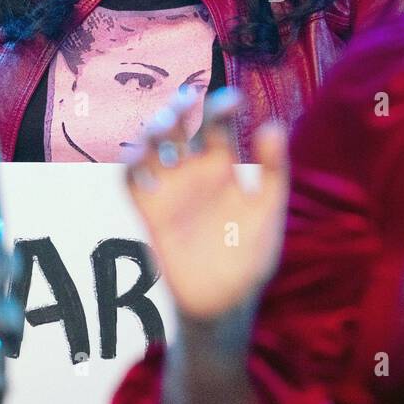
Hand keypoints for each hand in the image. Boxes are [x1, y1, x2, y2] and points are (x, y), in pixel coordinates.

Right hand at [125, 88, 289, 325]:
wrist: (224, 302)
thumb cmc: (251, 256)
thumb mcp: (268, 210)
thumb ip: (273, 171)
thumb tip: (273, 125)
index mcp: (222, 166)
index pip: (216, 125)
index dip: (220, 106)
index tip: (231, 101)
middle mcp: (191, 173)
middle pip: (176, 128)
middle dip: (176, 109)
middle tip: (183, 102)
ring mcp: (168, 191)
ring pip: (150, 149)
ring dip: (150, 132)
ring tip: (161, 128)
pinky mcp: (149, 213)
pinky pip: (131, 183)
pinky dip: (129, 168)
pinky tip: (140, 161)